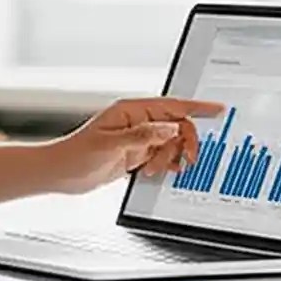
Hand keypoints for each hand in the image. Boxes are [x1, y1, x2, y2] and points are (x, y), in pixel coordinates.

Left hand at [50, 97, 224, 193]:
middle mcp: (136, 122)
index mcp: (130, 111)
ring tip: (151, 170)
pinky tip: (155, 172)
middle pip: (176, 127)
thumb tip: (170, 127)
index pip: (171, 106)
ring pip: (170, 144)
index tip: (218, 109)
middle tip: (185, 160)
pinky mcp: (135, 154)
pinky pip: (161, 156)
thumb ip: (143, 136)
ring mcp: (137, 139)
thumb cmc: (77, 155)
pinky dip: (163, 164)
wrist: (61, 174)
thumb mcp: (111, 145)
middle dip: (183, 144)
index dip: (197, 107)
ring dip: (168, 158)